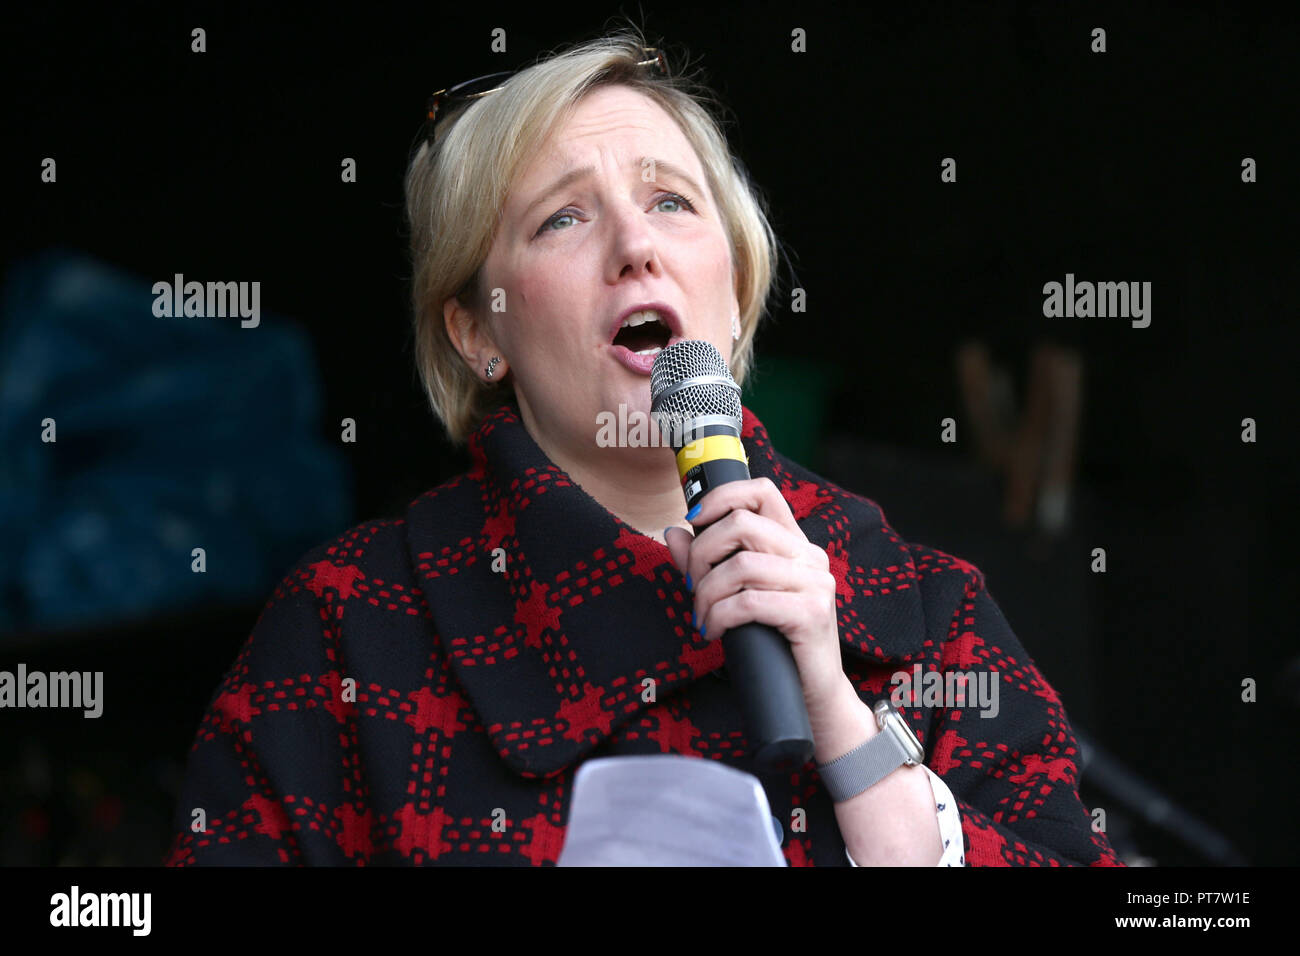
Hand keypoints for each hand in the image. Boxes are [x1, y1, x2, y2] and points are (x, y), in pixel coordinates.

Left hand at [663, 477, 847, 714]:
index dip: (721, 497)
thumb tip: (673, 531)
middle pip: (742, 524)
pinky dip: (720, 616)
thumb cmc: (773, 645)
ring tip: (703, 618)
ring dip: (706, 594)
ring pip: (740, 565)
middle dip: (701, 555)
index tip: (693, 520)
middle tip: (691, 588)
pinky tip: (715, 632)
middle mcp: (809, 557)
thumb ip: (707, 563)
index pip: (761, 492)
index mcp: (795, 545)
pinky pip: (748, 602)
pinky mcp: (811, 613)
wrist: (814, 696)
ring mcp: (815, 583)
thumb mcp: (736, 597)